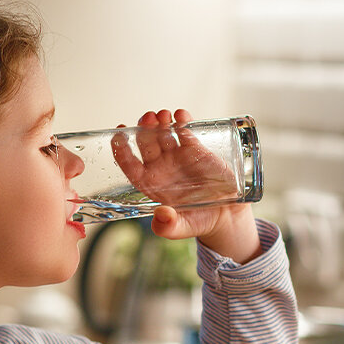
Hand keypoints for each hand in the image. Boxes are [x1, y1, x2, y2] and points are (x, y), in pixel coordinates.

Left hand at [113, 110, 260, 261]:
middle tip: (148, 119)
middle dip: (143, 129)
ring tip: (163, 115)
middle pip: (145, 143)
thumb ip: (169, 227)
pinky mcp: (195, 149)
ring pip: (162, 132)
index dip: (121, 150)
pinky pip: (185, 131)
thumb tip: (161, 216)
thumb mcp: (183, 228)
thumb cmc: (199, 221)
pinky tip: (181, 115)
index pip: (129, 164)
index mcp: (151, 184)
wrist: (225, 214)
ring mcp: (177, 156)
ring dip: (160, 121)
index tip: (118, 135)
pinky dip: (182, 121)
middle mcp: (161, 167)